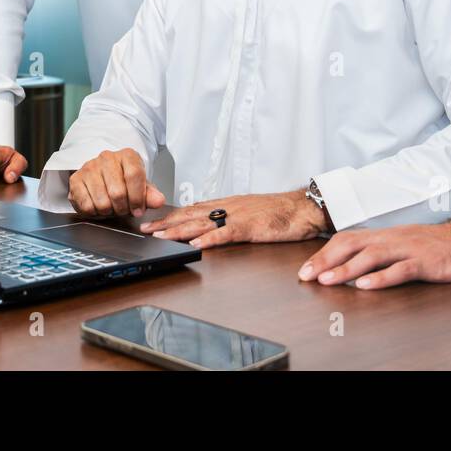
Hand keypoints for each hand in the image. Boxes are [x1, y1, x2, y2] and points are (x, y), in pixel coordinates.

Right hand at [68, 148, 164, 217]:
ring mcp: (89, 167)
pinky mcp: (76, 179)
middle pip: (118, 191)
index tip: (138, 209)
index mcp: (127, 156)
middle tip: (123, 209)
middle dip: (123, 208)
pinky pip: (86, 205)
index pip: (134, 175)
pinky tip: (98, 206)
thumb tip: (158, 201)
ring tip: (111, 207)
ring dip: (108, 211)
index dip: (138, 198)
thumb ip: (150, 195)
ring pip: (102, 201)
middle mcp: (107, 158)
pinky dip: (94, 212)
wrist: (101, 176)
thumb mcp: (140, 186)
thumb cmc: (123, 181)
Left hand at [139, 191, 325, 248]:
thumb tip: (209, 224)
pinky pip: (226, 234)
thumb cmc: (279, 211)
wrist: (303, 207)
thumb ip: (228, 216)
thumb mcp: (249, 211)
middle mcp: (228, 208)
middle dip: (167, 223)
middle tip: (146, 230)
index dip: (171, 216)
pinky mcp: (251, 227)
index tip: (153, 221)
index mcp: (227, 204)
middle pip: (191, 215)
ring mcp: (238, 217)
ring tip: (161, 237)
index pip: (193, 209)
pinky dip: (210, 239)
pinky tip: (196, 245)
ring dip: (180, 231)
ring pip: (203, 223)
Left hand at [297, 220, 450, 288]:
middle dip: (326, 260)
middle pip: (352, 244)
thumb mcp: (404, 246)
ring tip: (327, 281)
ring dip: (346, 269)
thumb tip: (353, 267)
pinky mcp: (426, 262)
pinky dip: (381, 278)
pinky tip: (366, 286)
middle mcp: (392, 238)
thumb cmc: (438, 246)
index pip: (347, 239)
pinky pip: (401, 269)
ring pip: (372, 256)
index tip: (306, 270)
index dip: (324, 253)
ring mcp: (409, 249)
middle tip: (306, 276)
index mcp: (385, 235)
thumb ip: (381, 253)